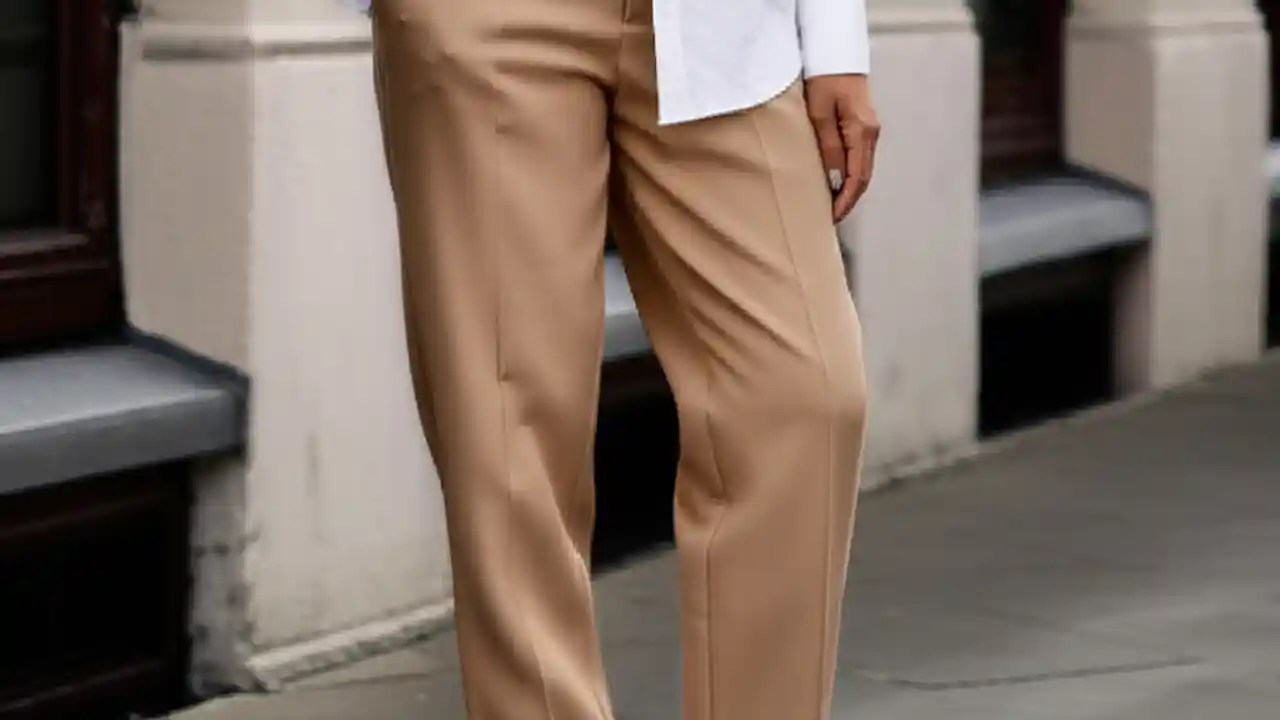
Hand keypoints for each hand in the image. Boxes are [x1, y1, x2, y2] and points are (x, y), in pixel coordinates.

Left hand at [803, 75, 880, 221]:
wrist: (835, 54)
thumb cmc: (823, 80)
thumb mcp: (819, 115)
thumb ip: (827, 147)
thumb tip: (833, 179)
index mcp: (862, 131)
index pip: (858, 177)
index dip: (846, 200)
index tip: (833, 217)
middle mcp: (871, 133)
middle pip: (864, 177)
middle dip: (849, 200)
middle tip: (832, 219)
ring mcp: (870, 130)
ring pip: (863, 168)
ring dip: (850, 189)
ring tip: (832, 206)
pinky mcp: (863, 126)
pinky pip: (859, 157)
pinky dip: (850, 174)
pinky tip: (837, 183)